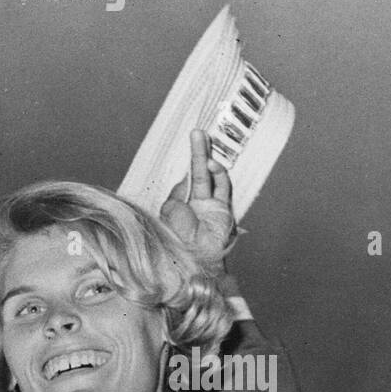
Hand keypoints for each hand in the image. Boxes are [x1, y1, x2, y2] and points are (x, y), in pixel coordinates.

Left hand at [160, 129, 235, 276]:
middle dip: (196, 153)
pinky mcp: (222, 209)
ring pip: (210, 177)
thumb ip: (174, 197)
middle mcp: (194, 205)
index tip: (185, 151)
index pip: (183, 183)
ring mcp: (209, 206)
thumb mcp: (167, 215)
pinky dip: (219, 174)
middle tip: (196, 132)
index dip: (185, 169)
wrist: (194, 258)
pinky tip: (213, 163)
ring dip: (207, 159)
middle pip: (197, 174)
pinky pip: (222, 188)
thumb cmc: (177, 240)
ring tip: (202, 141)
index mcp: (178, 207)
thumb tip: (185, 182)